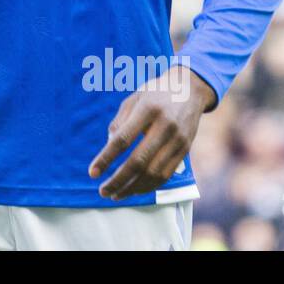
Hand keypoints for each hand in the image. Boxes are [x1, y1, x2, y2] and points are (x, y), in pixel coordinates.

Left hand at [87, 67, 215, 200]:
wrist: (190, 88)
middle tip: (103, 191)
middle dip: (118, 180)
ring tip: (116, 194)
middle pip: (139, 161)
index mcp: (148, 109)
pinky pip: (166, 174)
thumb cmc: (155, 93)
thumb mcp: (134, 98)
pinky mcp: (185, 149)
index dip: (106, 158)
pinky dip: (149, 186)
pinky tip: (135, 190)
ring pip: (153, 172)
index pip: (123, 140)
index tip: (93, 173)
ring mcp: (178, 139)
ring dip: (133, 188)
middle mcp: (165, 125)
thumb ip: (119, 121)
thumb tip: (109, 146)